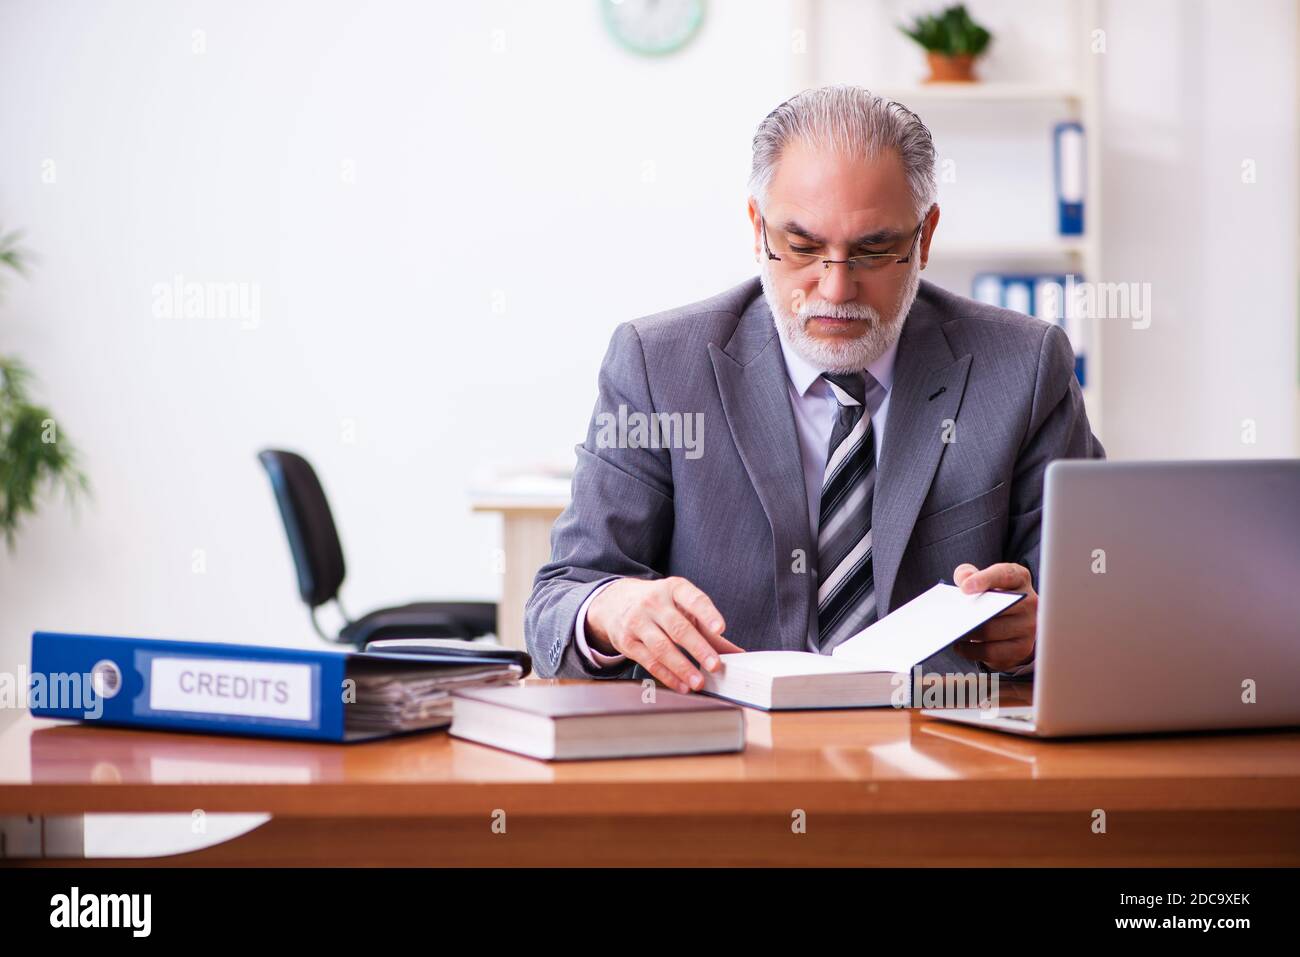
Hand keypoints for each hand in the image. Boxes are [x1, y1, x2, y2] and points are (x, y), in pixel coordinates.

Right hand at [586, 576, 743, 692]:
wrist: (615, 602)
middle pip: (678, 627)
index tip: (721, 628)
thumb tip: (737, 654)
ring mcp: (637, 621)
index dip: (707, 613)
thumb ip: (709, 629)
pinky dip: (667, 675)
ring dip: (682, 667)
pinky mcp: (626, 641)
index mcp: (674, 589)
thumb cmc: (659, 605)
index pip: (693, 599)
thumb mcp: (683, 607)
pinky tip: (681, 685)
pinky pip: (649, 661)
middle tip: (715, 666)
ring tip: (699, 682)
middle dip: (698, 648)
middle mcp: (654, 603)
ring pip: (661, 647)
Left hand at [950, 562, 1036, 671]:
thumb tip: (964, 579)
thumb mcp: (980, 579)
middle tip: (951, 616)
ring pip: (992, 631)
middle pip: (997, 607)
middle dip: (972, 612)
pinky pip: (992, 651)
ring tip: (951, 631)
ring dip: (968, 633)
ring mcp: (1028, 627)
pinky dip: (972, 650)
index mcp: (1019, 578)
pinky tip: (959, 646)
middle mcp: (1029, 602)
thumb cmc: (991, 596)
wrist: (1010, 622)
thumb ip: (968, 574)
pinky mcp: (1021, 648)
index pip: (1006, 575)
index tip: (965, 588)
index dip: (986, 579)